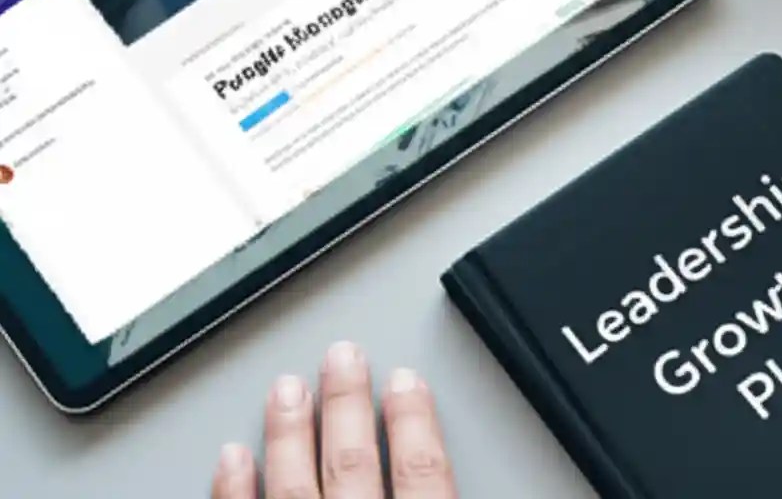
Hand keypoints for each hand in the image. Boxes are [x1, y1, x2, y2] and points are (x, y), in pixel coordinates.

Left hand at [212, 341, 456, 498]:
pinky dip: (233, 490)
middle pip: (352, 464)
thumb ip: (447, 495)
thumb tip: (487, 483)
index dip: (414, 421)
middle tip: (343, 358)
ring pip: (294, 487)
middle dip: (346, 403)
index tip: (406, 382)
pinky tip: (231, 458)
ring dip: (289, 433)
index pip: (421, 473)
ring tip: (287, 388)